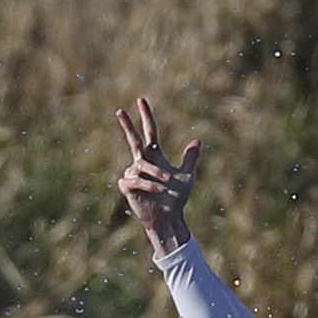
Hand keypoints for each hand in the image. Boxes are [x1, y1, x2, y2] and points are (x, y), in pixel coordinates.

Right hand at [115, 97, 200, 252]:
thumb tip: (197, 140)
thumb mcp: (187, 176)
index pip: (149, 132)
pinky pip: (135, 180)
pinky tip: (158, 190)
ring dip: (156, 173)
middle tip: (120, 110)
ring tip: (166, 183)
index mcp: (155, 156)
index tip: (141, 101)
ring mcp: (133, 174)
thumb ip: (189, 158)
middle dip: (127, 125)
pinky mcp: (127, 186)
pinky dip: (149, 184)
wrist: (169, 217)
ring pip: (141, 165)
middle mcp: (142, 162)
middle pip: (133, 140)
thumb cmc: (177, 198)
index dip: (146, 117)